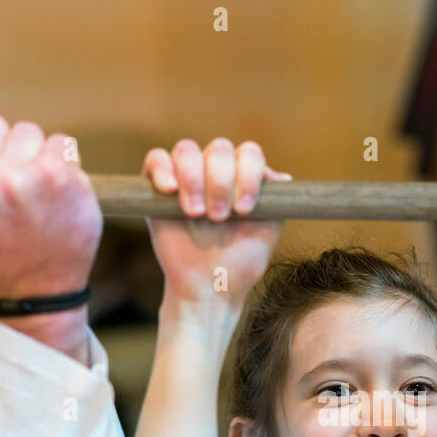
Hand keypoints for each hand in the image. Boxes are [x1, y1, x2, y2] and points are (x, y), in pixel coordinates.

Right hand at [144, 138, 289, 311]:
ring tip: (195, 213)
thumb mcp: (267, 233)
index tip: (245, 209)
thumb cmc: (240, 264)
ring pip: (186, 149)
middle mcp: (215, 171)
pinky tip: (170, 190)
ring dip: (193, 178)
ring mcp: (186, 177)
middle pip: (219, 148)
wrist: (209, 288)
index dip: (248, 175)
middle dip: (221, 182)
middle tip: (219, 218)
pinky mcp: (157, 188)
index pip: (248, 153)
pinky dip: (162, 169)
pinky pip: (155, 159)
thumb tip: (280, 177)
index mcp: (243, 178)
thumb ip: (276, 203)